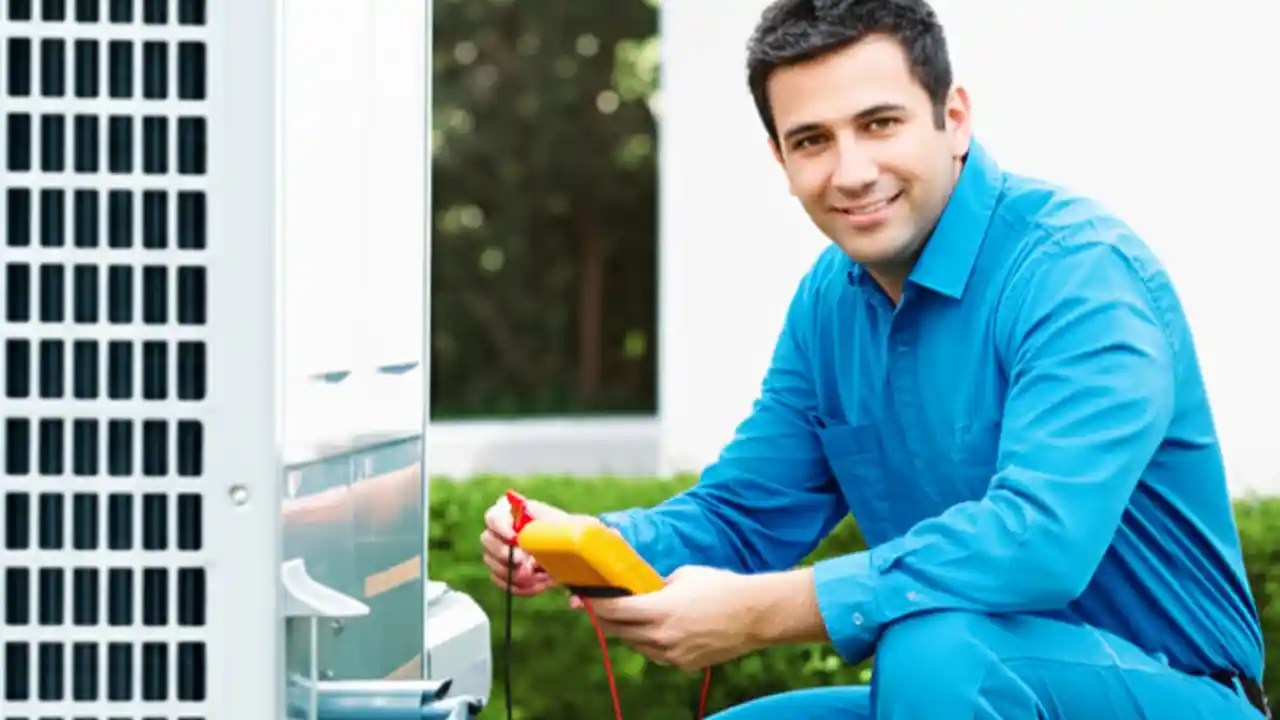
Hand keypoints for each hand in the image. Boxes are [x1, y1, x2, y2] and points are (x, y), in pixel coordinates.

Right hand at [480, 494, 573, 595]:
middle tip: (525, 562)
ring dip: (517, 574)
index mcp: (509, 515)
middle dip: (505, 555)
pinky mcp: (504, 574)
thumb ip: (539, 520)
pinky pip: (505, 584)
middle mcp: (498, 534)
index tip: (515, 539)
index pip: (492, 518)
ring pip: (494, 566)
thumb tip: (526, 519)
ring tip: (541, 575)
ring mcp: (498, 555)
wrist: (567, 548)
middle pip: (487, 542)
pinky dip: (522, 587)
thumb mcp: (554, 520)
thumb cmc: (559, 529)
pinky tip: (540, 584)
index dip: (500, 528)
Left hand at [587, 566, 764, 671]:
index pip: (614, 611)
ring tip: (628, 618)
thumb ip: (656, 585)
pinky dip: (651, 643)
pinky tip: (657, 631)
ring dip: (628, 632)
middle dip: (606, 619)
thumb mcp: (683, 576)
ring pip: (636, 646)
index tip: (584, 597)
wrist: (754, 614)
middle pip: (619, 632)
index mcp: (659, 610)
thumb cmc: (721, 587)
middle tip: (599, 608)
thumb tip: (641, 588)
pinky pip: (657, 655)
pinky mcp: (684, 665)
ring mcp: (673, 654)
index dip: (595, 604)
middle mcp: (661, 636)